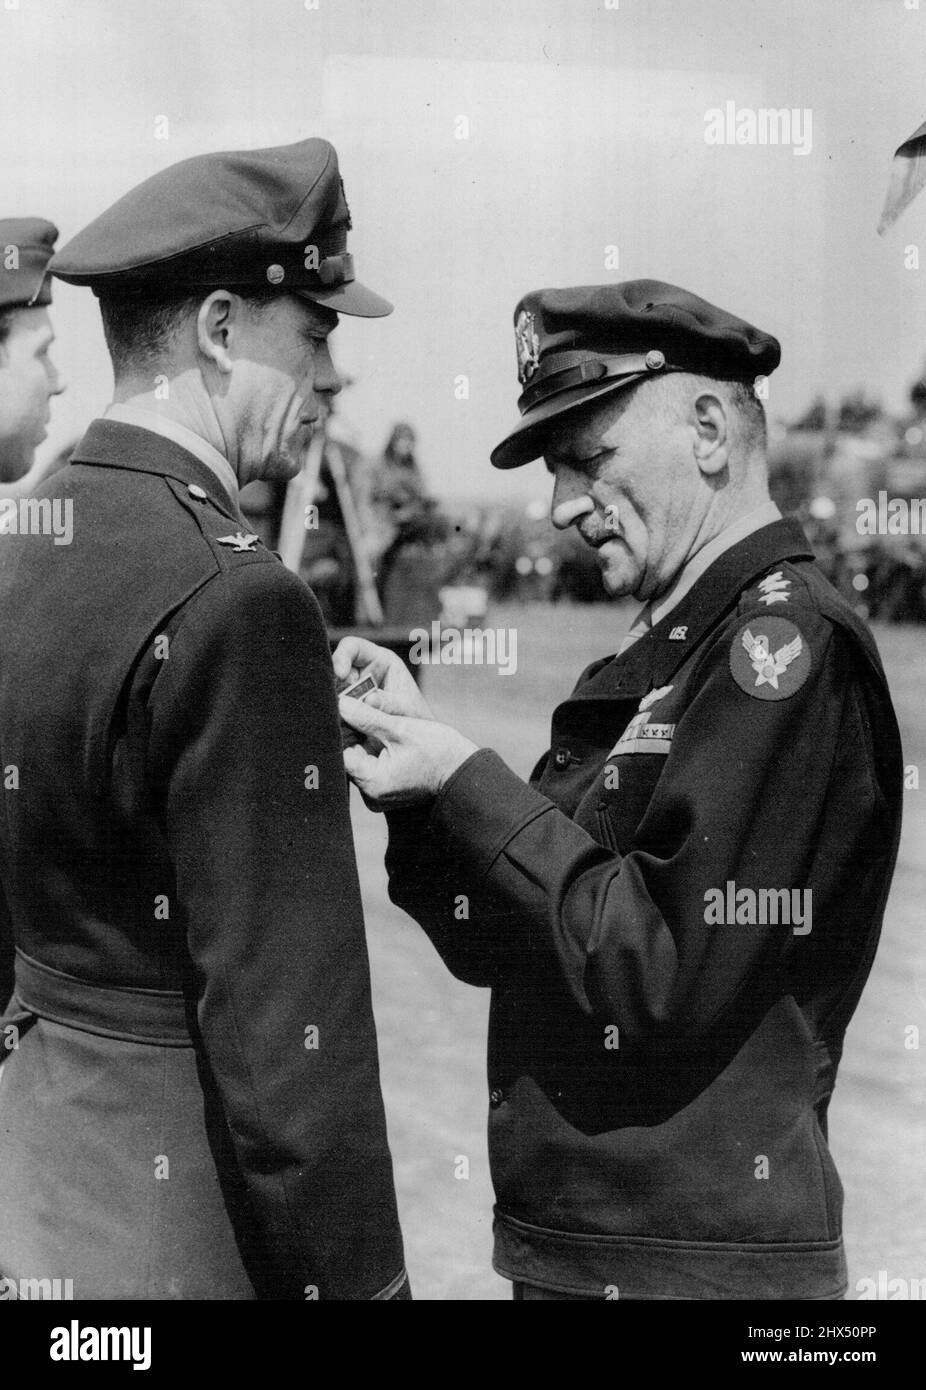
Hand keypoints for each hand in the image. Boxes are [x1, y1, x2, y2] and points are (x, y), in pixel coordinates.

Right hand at [332, 636, 432, 720]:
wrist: (415, 741)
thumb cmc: (415, 718)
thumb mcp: (406, 709)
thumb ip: (388, 704)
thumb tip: (368, 699)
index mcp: (381, 660)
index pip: (353, 647)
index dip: (342, 656)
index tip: (340, 675)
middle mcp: (363, 672)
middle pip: (336, 670)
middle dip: (336, 686)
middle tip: (343, 704)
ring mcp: (352, 690)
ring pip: (332, 691)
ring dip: (336, 704)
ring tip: (348, 719)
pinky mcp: (347, 708)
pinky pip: (334, 708)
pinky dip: (336, 716)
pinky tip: (345, 726)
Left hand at [340, 690, 478, 806]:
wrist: (465, 772)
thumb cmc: (438, 751)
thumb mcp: (400, 728)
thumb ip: (367, 716)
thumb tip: (339, 703)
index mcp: (372, 783)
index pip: (340, 752)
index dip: (342, 727)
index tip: (348, 707)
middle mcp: (371, 794)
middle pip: (349, 757)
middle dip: (353, 733)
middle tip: (361, 710)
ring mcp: (378, 794)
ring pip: (360, 760)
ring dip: (364, 740)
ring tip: (378, 725)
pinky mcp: (386, 789)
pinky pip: (372, 766)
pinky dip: (375, 750)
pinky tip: (385, 737)